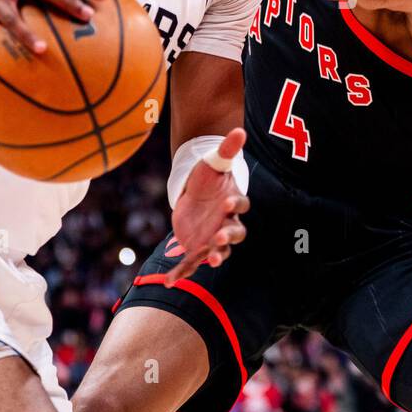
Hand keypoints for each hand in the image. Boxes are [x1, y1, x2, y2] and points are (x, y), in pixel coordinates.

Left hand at [165, 128, 250, 285]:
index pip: (240, 204)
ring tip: (210, 259)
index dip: (235, 204)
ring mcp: (212, 239)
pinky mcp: (196, 249)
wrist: (194, 197)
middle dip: (229, 236)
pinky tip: (171, 282)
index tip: (227, 202)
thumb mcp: (213, 164)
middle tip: (221, 237)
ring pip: (219, 252)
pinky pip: (191, 263)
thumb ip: (227, 150)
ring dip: (216, 256)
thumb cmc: (208, 179)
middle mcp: (226, 224)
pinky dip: (182, 273)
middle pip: (235, 233)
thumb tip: (239, 129)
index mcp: (232, 202)